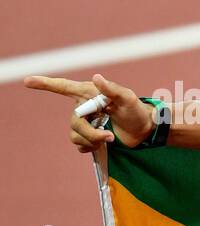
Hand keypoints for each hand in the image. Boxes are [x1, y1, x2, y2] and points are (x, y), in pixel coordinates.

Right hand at [23, 73, 156, 152]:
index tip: (27, 81)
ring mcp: (86, 122)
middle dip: (90, 133)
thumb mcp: (128, 98)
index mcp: (89, 93)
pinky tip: (102, 144)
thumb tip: (96, 78)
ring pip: (75, 135)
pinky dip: (90, 147)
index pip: (63, 87)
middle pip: (74, 122)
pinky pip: (79, 144)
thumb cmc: (138, 110)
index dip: (45, 84)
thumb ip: (112, 89)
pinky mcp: (89, 136)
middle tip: (108, 136)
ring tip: (109, 139)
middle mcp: (84, 107)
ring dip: (92, 141)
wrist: (145, 130)